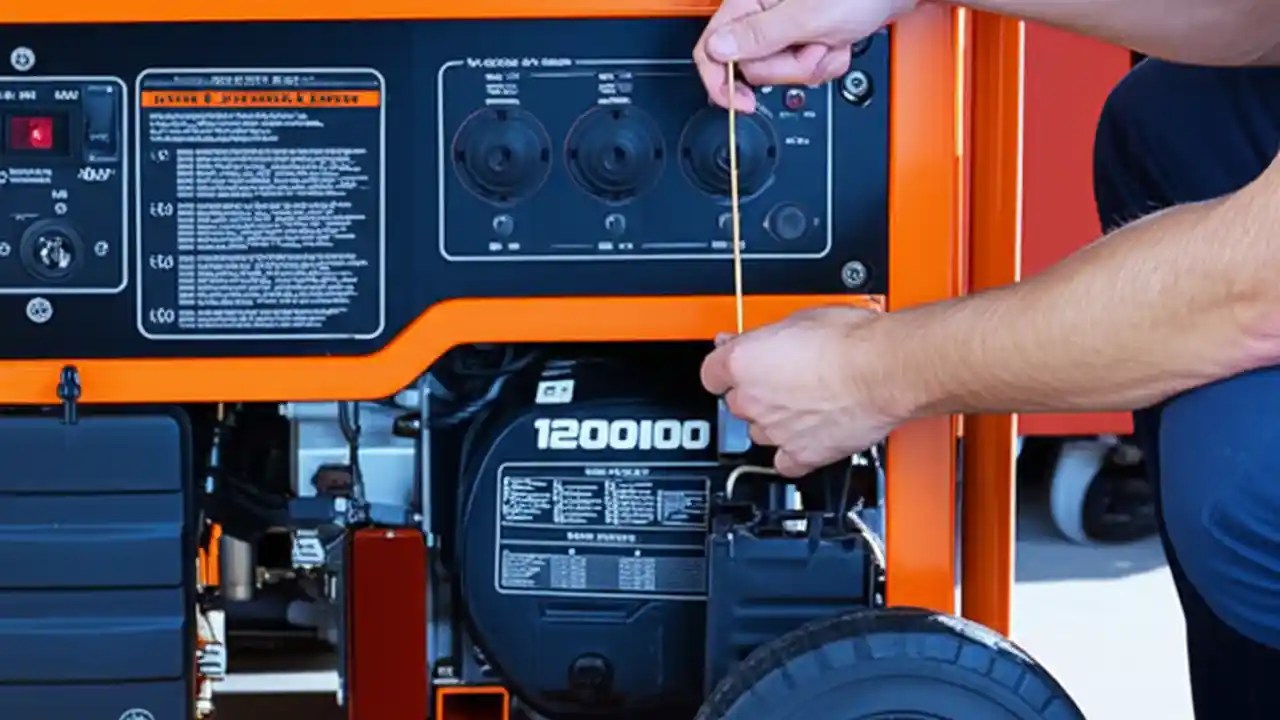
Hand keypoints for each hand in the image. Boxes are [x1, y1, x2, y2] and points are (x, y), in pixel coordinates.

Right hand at [693, 0, 917, 110]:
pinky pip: (803, 71)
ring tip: (829, 41)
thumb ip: (758, 36)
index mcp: (748, 1)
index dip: (721, 82)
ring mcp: (782, 29)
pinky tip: (836, 43)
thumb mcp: (804, 16)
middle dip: (788, 68)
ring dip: (811, 66)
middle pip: (751, 68)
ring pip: (780, 73)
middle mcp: (761, 14)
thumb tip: (717, 51)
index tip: (743, 102)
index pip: (711, 49)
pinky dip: (825, 64)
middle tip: (812, 48)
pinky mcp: (802, 39)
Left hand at [700, 306, 912, 476]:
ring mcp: (774, 430)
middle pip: (737, 403)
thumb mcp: (799, 318)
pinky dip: (793, 453)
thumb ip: (765, 336)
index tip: (738, 366)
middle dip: (755, 393)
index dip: (726, 369)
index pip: (712, 372)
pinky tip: (807, 438)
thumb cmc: (849, 341)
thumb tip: (750, 339)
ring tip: (804, 405)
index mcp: (743, 362)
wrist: (884, 371)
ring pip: (759, 431)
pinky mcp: (801, 455)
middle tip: (784, 380)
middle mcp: (752, 399)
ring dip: (773, 421)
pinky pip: (785, 462)